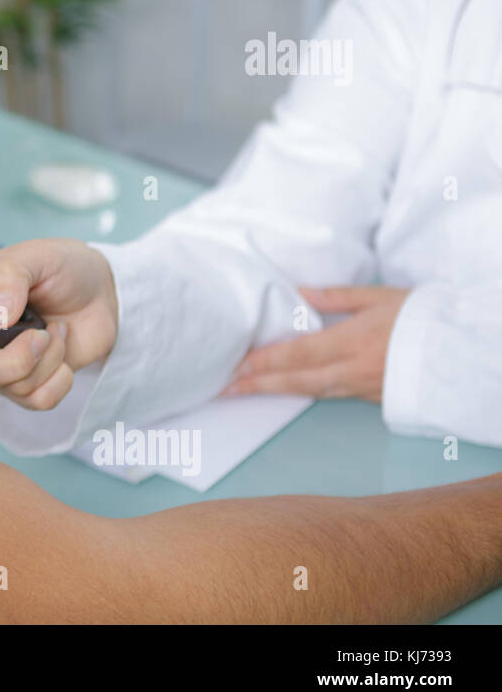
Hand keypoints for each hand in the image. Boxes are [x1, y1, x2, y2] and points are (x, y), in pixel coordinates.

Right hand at [0, 238, 118, 410]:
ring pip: (11, 390)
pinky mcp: (30, 383)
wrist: (101, 290)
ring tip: (54, 330)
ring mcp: (1, 365)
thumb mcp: (32, 255)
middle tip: (39, 333)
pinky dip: (59, 378)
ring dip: (45, 361)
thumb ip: (9, 276)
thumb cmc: (58, 266)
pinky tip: (60, 350)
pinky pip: (38, 401)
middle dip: (14, 360)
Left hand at [221, 285, 411, 403]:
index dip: (264, 361)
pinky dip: (305, 392)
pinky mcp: (373, 398)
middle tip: (225, 387)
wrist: (465, 351)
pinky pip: (331, 395)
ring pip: (311, 391)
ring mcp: (363, 388)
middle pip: (296, 380)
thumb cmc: (425, 317)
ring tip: (247, 390)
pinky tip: (288, 388)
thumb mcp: (381, 297)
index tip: (237, 365)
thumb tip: (299, 292)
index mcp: (354, 341)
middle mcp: (354, 370)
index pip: (298, 354)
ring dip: (276, 391)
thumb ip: (337, 296)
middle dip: (258, 384)